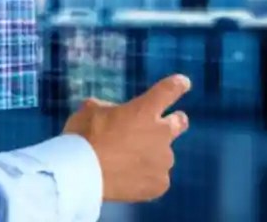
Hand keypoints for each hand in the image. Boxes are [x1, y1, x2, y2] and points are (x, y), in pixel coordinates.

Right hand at [63, 74, 191, 202]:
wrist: (82, 173)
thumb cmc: (83, 136)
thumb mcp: (91, 111)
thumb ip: (109, 110)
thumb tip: (114, 116)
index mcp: (144, 109)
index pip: (168, 91)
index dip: (177, 85)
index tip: (183, 82)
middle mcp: (161, 133)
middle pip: (179, 123)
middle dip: (177, 121)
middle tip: (170, 124)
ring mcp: (163, 160)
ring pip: (161, 155)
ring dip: (149, 154)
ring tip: (123, 163)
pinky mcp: (161, 183)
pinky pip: (155, 178)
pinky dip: (144, 177)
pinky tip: (125, 178)